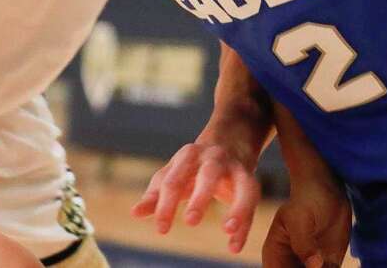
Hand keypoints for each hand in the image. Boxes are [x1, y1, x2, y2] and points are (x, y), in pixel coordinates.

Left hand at [131, 141, 260, 254]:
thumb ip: (155, 194)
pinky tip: (234, 246)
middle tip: (190, 221)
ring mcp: (235, 167)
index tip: (161, 230)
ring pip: (242, 185)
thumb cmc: (192, 166)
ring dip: (237, 207)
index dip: (166, 205)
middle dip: (200, 197)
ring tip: (228, 230)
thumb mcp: (172, 174)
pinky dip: (245, 225)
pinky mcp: (250, 179)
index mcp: (188, 156)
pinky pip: (251, 201)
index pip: (173, 180)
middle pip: (208, 175)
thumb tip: (135, 213)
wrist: (228, 140)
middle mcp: (213, 158)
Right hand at [262, 172, 351, 267]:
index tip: (310, 267)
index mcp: (275, 255)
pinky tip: (334, 264)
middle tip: (322, 264)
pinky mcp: (328, 265)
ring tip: (328, 262)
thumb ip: (304, 243)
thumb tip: (313, 266)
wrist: (330, 188)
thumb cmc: (308, 197)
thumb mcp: (301, 217)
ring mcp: (309, 266)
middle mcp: (290, 264)